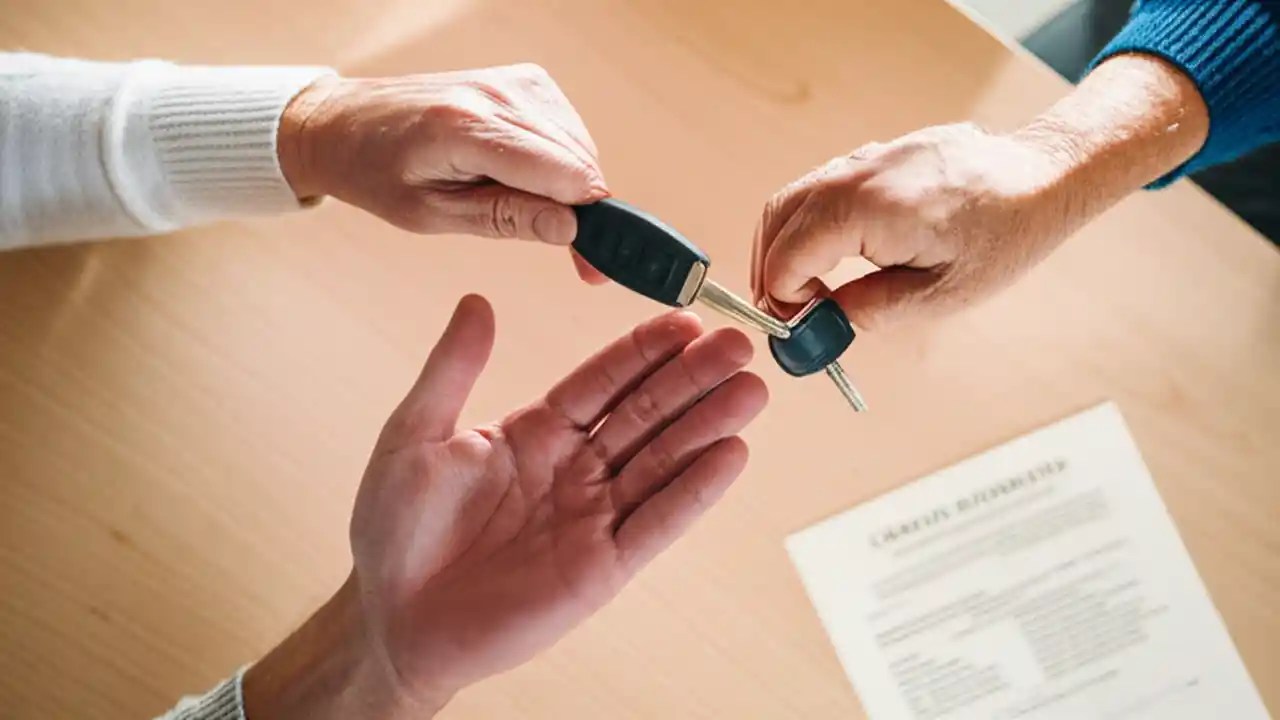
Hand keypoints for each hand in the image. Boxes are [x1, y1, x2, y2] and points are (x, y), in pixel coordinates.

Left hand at [244, 296, 767, 718]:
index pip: (602, 381)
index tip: (684, 320)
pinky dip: (695, 491)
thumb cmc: (396, 530)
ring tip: (752, 390)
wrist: (394, 619)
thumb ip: (452, 370)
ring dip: (707, 426)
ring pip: (661, 462)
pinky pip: (657, 523)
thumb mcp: (414, 436)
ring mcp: (594, 516)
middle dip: (692, 379)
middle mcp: (575, 468)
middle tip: (738, 343)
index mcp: (536, 432)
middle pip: (645, 414)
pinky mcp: (603, 567)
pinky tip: (732, 455)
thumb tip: (478, 300)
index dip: (643, 351)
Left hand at [278, 64, 608, 281]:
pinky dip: (560, 164)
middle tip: (575, 258)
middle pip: (580, 163)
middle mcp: (497, 94)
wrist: (348, 123)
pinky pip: (569, 132)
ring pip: (582, 148)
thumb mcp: (433, 215)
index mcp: (467, 127)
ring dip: (570, 189)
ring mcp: (515, 80)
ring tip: (527, 208)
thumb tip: (571, 230)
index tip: (595, 265)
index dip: (592, 223)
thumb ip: (506, 218)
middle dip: (585, 214)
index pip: (565, 173)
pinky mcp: (525, 80)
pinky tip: (525, 177)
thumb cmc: (379, 173)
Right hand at [751, 122, 1074, 328]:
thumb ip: (871, 311)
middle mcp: (854, 174)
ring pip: (790, 200)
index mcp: (865, 210)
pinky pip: (817, 187)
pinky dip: (805, 224)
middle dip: (770, 273)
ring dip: (783, 246)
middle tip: (788, 315)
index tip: (803, 331)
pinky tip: (828, 256)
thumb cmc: (1003, 235)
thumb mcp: (940, 296)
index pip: (786, 259)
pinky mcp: (872, 155)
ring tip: (802, 290)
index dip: (783, 302)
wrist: (1041, 176)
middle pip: (775, 222)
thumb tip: (822, 323)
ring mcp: (861, 158)